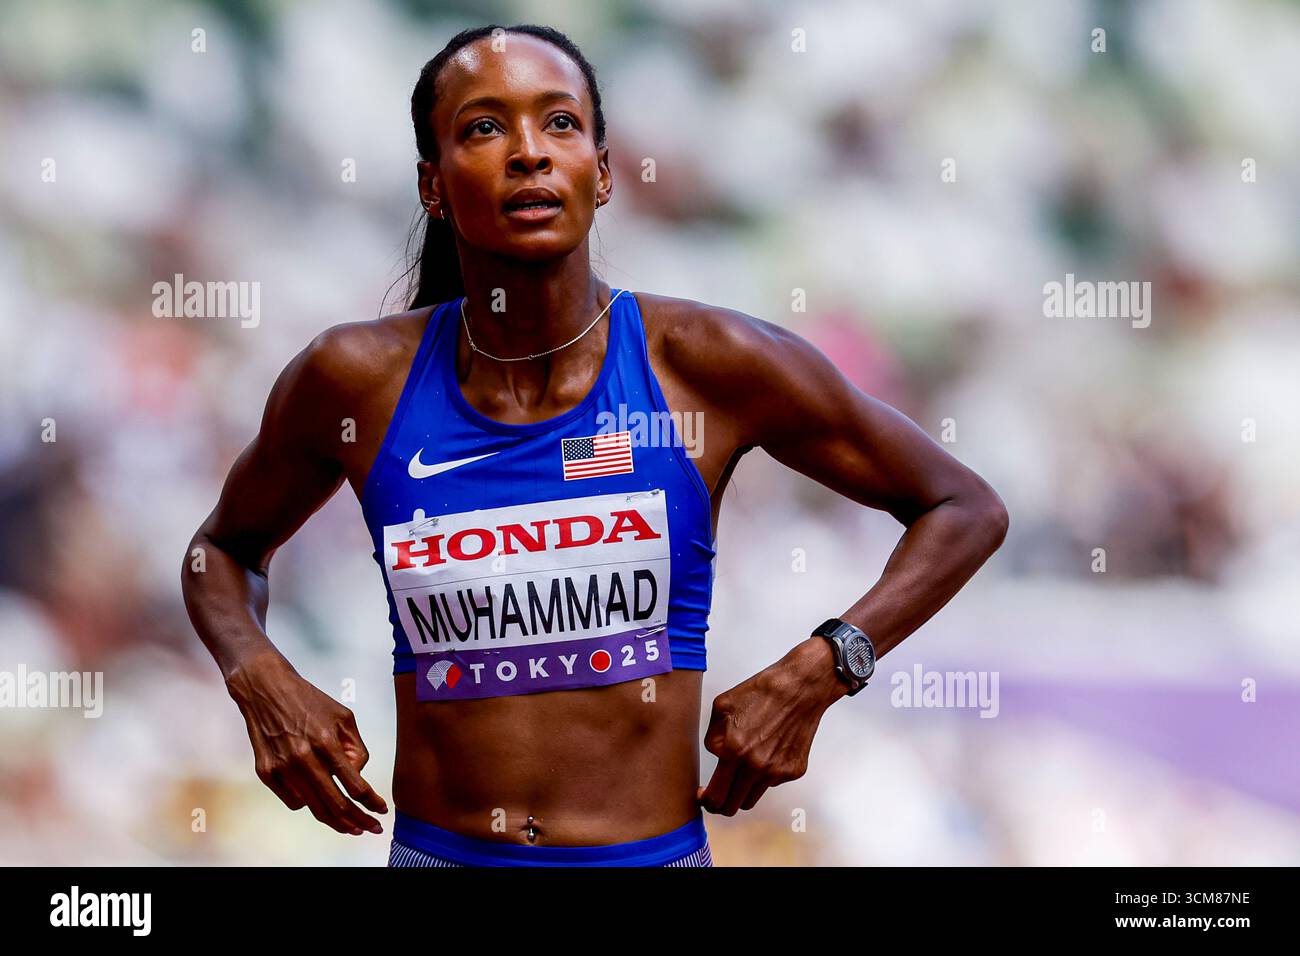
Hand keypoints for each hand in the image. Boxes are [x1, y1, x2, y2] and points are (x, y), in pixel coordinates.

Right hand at [226, 651, 387, 834]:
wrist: (266, 689)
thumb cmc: (309, 701)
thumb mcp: (343, 716)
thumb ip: (355, 748)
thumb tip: (357, 776)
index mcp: (326, 741)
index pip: (355, 784)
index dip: (372, 802)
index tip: (382, 811)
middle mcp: (303, 758)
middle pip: (336, 804)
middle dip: (359, 821)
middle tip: (372, 829)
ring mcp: (282, 767)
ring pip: (314, 808)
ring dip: (336, 821)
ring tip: (351, 827)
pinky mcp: (266, 772)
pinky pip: (293, 800)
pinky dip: (308, 802)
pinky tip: (317, 796)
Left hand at [697, 638, 845, 815]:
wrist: (798, 688)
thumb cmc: (761, 692)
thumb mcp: (721, 707)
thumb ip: (712, 738)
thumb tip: (716, 756)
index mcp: (734, 750)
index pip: (715, 795)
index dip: (706, 800)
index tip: (704, 795)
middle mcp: (756, 766)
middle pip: (732, 806)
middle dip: (721, 804)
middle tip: (719, 793)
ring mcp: (776, 771)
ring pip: (751, 798)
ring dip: (742, 791)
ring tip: (741, 771)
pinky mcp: (793, 771)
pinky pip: (771, 783)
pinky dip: (764, 774)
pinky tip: (767, 751)